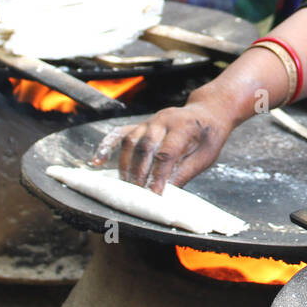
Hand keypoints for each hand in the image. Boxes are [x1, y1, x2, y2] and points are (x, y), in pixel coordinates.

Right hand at [89, 100, 233, 192]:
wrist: (207, 112)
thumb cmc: (209, 137)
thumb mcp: (205, 156)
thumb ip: (185, 172)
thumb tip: (166, 193)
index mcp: (183, 126)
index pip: (167, 153)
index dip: (159, 175)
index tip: (154, 194)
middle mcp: (163, 120)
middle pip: (145, 146)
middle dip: (140, 172)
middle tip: (138, 193)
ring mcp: (150, 121)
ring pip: (131, 141)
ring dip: (126, 165)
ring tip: (126, 185)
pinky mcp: (141, 124)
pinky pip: (120, 133)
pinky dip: (107, 146)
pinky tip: (98, 160)